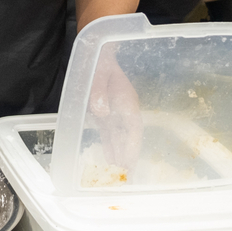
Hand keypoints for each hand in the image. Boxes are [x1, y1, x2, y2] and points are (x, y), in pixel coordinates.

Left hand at [87, 49, 142, 169]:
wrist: (100, 51)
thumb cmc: (101, 59)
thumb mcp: (99, 71)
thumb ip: (98, 90)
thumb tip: (102, 113)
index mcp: (126, 101)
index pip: (132, 129)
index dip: (131, 147)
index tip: (129, 164)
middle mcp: (124, 109)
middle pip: (128, 138)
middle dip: (128, 158)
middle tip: (126, 179)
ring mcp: (116, 112)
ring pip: (120, 138)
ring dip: (119, 156)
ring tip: (119, 175)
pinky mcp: (106, 112)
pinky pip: (110, 133)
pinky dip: (110, 146)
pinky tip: (109, 159)